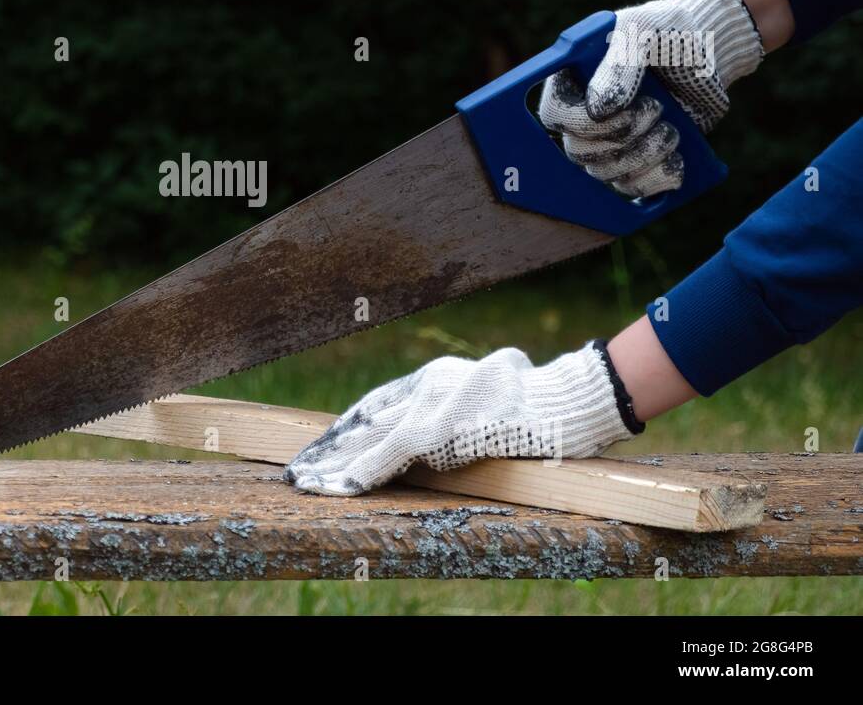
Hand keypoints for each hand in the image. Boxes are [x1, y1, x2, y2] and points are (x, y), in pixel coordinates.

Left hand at [283, 342, 641, 495]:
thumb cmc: (536, 402)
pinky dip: (363, 471)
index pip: (378, 406)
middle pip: (365, 419)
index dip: (348, 429)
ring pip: (368, 437)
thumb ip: (458, 409)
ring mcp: (429, 406)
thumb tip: (444, 431)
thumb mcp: (489, 395)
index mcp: (435, 378)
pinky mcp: (437, 430)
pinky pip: (389, 454)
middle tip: (299, 468)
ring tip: (305, 481)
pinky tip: (340, 486)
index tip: (322, 448)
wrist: (565, 401)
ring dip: (335, 463)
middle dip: (330, 446)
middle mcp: (425, 385)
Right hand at [538, 0, 762, 197]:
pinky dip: (656, 180)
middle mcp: (583, 115)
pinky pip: (631, 188)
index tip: (621, 107)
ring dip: (645, 156)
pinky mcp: (636, 160)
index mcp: (574, 80)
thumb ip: (620, 64)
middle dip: (624, 138)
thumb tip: (598, 111)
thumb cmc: (670, 32)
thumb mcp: (645, 32)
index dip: (582, 121)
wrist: (710, 53)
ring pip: (606, 173)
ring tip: (672, 130)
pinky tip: (678, 161)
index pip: (555, 115)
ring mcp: (609, 142)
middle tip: (658, 110)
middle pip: (579, 151)